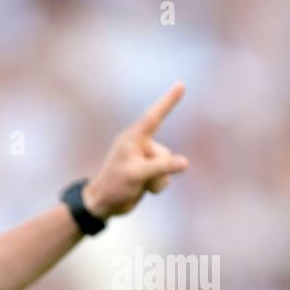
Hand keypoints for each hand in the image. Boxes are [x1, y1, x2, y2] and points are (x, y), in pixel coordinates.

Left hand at [82, 82, 188, 218]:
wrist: (104, 205)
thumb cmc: (113, 186)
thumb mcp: (136, 175)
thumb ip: (161, 168)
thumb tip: (185, 163)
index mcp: (133, 139)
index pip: (154, 116)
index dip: (168, 101)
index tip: (180, 84)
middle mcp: (141, 146)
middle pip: (165, 154)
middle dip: (158, 170)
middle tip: (137, 178)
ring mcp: (146, 159)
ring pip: (168, 166)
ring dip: (157, 180)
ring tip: (139, 184)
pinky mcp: (149, 171)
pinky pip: (166, 176)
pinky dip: (158, 185)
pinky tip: (144, 189)